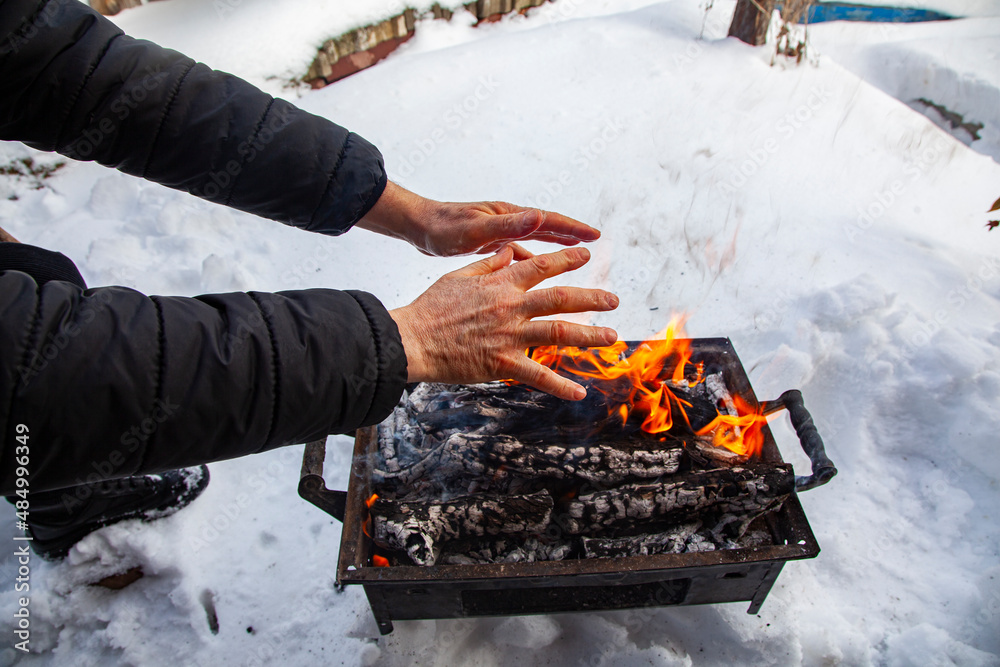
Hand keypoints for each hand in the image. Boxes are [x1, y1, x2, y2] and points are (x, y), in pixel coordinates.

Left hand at [357, 181, 599, 257]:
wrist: (418, 227)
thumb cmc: (444, 227)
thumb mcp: (476, 230)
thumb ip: (507, 226)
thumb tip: (539, 217)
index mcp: (508, 216)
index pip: (548, 221)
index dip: (572, 229)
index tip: (594, 235)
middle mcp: (507, 221)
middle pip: (546, 229)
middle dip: (570, 236)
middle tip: (594, 243)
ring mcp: (498, 232)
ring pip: (533, 242)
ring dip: (553, 249)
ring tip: (574, 258)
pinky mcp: (488, 245)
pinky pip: (517, 254)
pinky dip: (530, 263)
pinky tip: (536, 276)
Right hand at [390, 246, 618, 400]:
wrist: (414, 340)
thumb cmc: (431, 308)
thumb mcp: (459, 275)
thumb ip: (489, 264)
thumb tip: (510, 251)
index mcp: (501, 284)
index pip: (542, 267)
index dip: (567, 260)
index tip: (586, 256)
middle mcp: (511, 307)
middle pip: (561, 299)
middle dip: (592, 298)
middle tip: (613, 300)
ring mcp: (510, 336)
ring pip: (559, 333)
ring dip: (590, 335)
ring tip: (612, 336)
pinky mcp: (503, 364)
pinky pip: (538, 376)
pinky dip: (561, 386)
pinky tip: (580, 393)